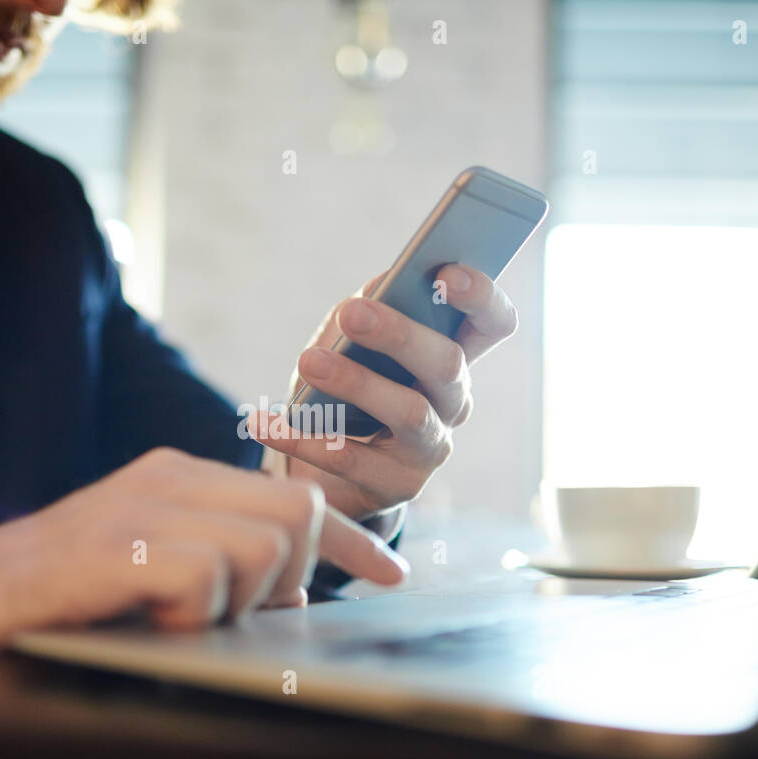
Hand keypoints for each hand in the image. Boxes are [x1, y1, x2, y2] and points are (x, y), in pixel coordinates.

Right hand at [0, 447, 408, 668]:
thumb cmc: (63, 595)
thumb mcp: (151, 564)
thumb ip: (217, 561)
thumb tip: (294, 596)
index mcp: (179, 476)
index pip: (293, 492)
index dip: (352, 537)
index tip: (390, 573)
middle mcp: (168, 476)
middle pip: (296, 511)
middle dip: (290, 576)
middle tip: (235, 613)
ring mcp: (144, 505)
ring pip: (266, 543)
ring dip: (237, 600)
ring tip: (176, 615)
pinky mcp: (120, 544)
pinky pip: (208, 575)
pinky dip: (192, 614)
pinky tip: (149, 620)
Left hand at [251, 265, 517, 520]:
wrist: (326, 469)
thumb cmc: (346, 387)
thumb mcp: (354, 342)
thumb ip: (370, 309)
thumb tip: (374, 291)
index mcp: (452, 356)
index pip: (493, 323)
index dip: (481, 296)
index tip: (446, 272)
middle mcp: (454, 402)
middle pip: (449, 364)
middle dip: (401, 335)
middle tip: (352, 313)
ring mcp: (431, 447)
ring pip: (410, 413)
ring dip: (357, 383)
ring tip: (308, 362)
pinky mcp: (398, 486)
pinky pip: (351, 461)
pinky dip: (302, 438)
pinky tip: (264, 422)